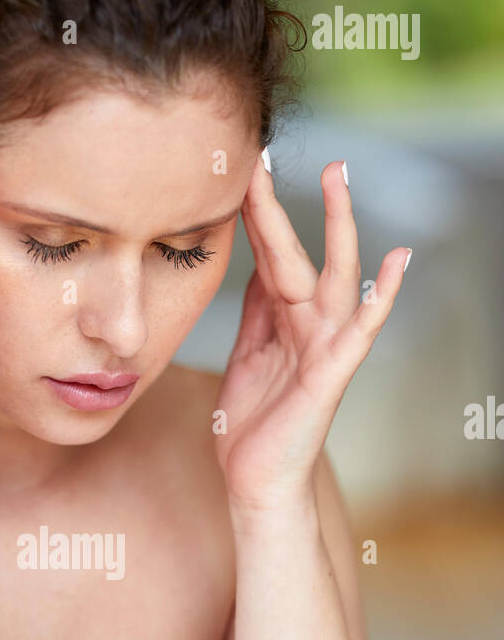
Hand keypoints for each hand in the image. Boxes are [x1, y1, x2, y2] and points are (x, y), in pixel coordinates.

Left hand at [213, 153, 410, 523]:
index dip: (256, 216)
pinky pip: (360, 330)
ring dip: (337, 227)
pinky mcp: (332, 375)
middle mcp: (308, 326)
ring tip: (339, 178)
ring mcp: (323, 347)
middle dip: (292, 206)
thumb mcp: (247, 356)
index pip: (269, 256)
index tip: (241, 172)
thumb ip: (255, 314)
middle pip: (299, 254)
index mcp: (282, 321)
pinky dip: (382, 296)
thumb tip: (256, 268)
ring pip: (333, 277)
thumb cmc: (252, 427)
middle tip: (284, 155)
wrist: (254, 484)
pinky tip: (399, 263)